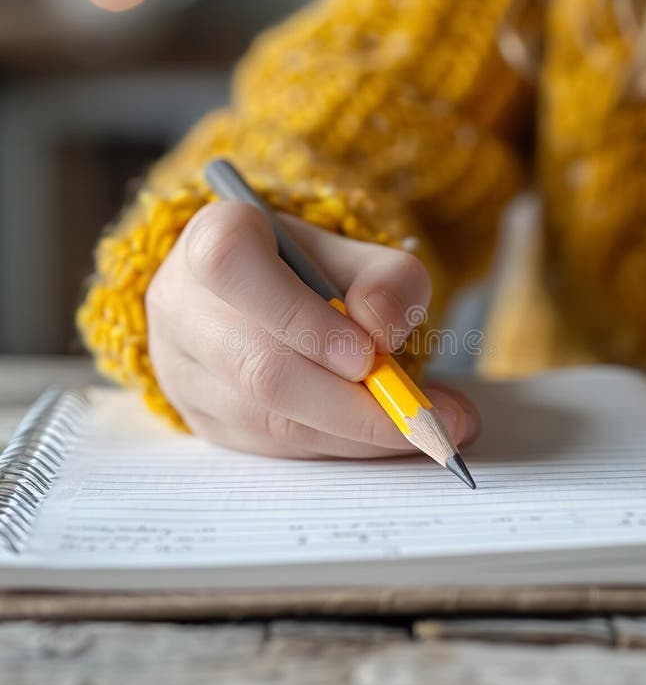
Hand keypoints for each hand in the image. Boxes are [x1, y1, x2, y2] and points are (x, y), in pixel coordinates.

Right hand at [146, 201, 479, 457]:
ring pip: (266, 417)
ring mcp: (182, 369)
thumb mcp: (358, 254)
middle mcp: (181, 304)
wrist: (260, 296)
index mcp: (211, 238)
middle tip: (425, 418)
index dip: (301, 318)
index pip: (234, 267)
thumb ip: (387, 278)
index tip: (368, 355)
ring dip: (353, 433)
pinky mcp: (200, 418)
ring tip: (422, 428)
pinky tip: (378, 436)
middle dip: (351, 404)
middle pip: (258, 366)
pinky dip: (336, 445)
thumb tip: (382, 331)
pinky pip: (271, 446)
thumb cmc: (308, 271)